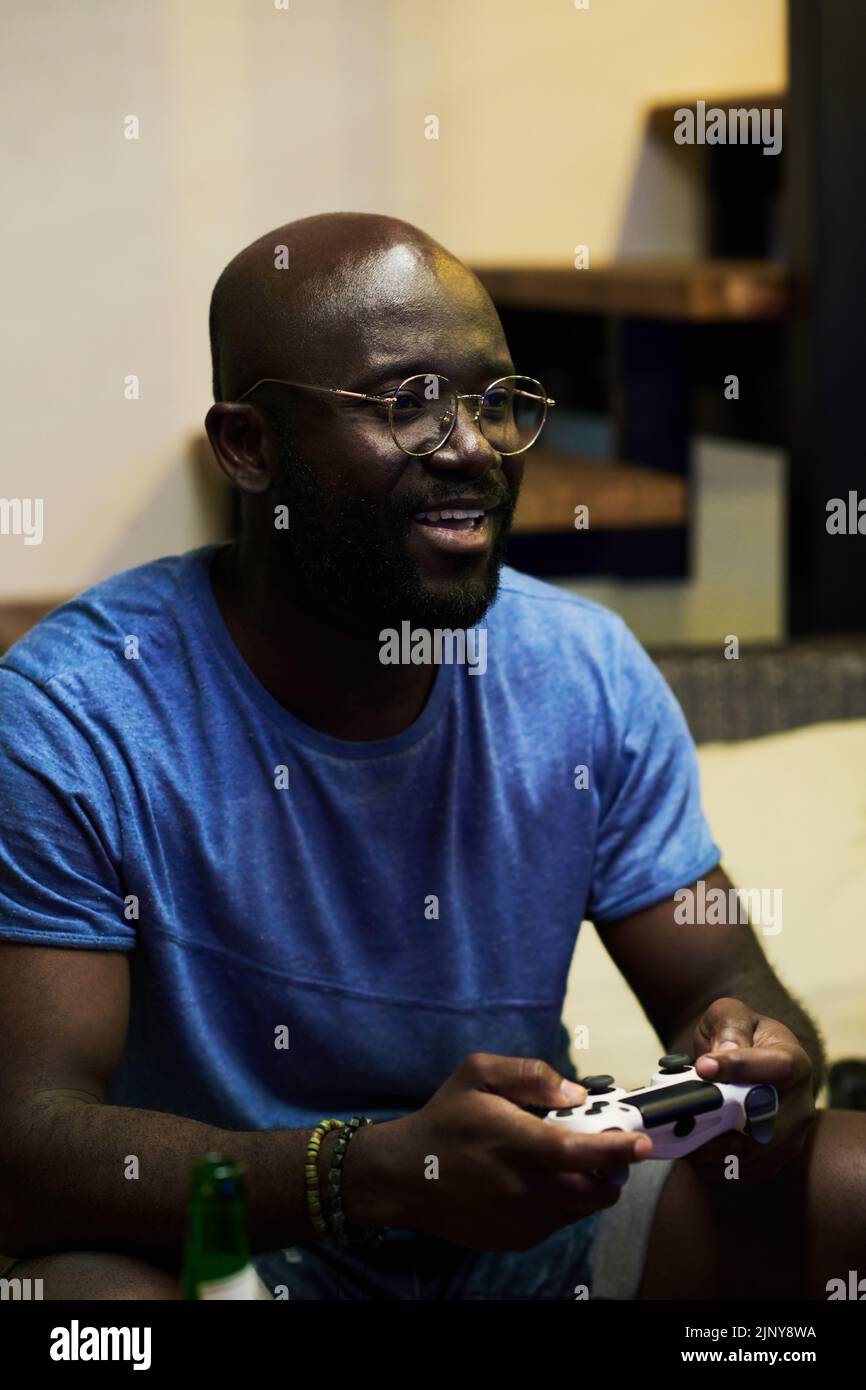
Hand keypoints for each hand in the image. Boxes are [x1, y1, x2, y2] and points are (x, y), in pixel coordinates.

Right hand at [359, 1053, 652, 1250]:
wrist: (404, 1176)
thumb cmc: (445, 1119)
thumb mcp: (478, 1074)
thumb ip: (530, 1075)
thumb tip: (576, 1093)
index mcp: (514, 1142)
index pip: (578, 1151)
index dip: (616, 1148)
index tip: (642, 1142)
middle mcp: (521, 1187)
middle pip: (594, 1190)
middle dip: (613, 1170)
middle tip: (608, 1148)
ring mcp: (520, 1219)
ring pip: (581, 1209)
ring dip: (590, 1187)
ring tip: (571, 1161)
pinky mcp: (516, 1239)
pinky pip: (559, 1223)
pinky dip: (564, 1203)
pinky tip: (541, 1181)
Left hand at [685, 996, 814, 1183]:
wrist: (745, 1056)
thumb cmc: (737, 1034)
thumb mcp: (731, 1014)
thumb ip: (730, 1027)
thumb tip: (725, 1054)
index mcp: (794, 1061)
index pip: (776, 1068)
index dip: (739, 1068)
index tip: (703, 1067)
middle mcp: (800, 1104)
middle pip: (767, 1125)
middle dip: (723, 1124)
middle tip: (684, 1117)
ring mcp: (789, 1137)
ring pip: (754, 1156)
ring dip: (714, 1151)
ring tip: (681, 1134)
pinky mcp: (772, 1159)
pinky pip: (744, 1172)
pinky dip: (714, 1166)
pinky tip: (691, 1149)